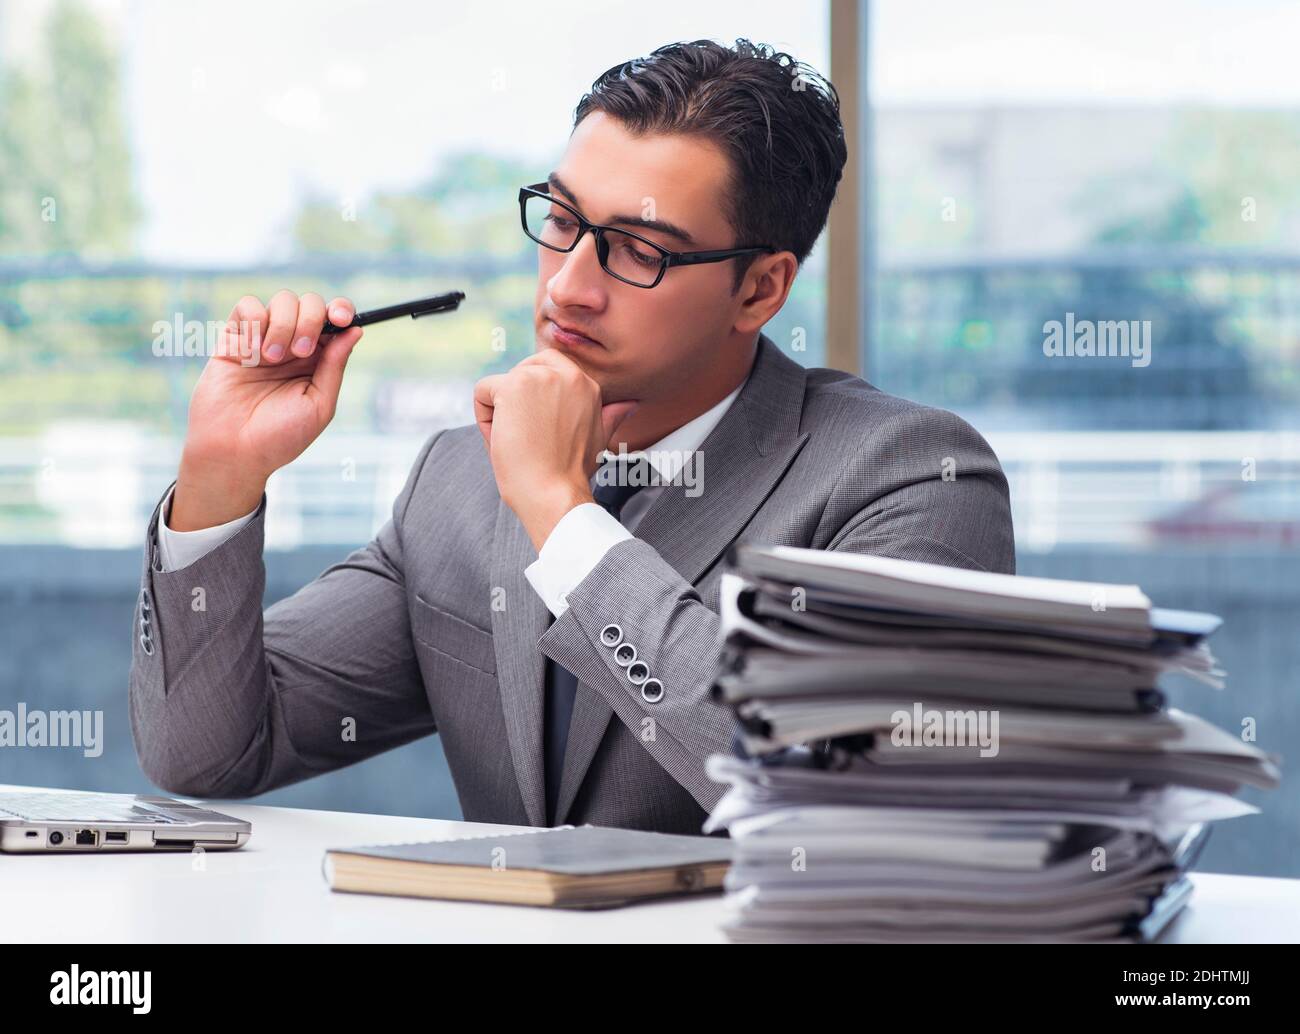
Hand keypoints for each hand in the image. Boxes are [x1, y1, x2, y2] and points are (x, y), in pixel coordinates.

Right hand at [169, 290, 363, 530]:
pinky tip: (253, 352)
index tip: (342, 318)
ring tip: (273, 358)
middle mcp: (293, 346)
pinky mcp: (234, 338)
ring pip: (282, 300)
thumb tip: (355, 330)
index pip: (335, 321)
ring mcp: (264, 339)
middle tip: (301, 352)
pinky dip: (255, 321)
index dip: (342, 310)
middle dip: (311, 320)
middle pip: (311, 303)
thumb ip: (335, 366)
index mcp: (318, 361)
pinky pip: (247, 306)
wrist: (234, 450)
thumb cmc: (279, 437)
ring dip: (284, 324)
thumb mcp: (319, 405)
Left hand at [474, 349, 637, 550]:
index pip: (547, 368)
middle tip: (531, 438)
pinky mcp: (513, 385)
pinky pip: (482, 391)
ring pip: (500, 384)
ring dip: (500, 414)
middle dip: (516, 402)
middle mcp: (567, 373)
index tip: (543, 428)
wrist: (556, 494)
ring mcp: (539, 376)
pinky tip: (504, 440)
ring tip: (520, 442)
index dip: (536, 398)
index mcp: (587, 384)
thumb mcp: (599, 439)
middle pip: (522, 369)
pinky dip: (483, 419)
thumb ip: (611, 415)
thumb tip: (631, 405)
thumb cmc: (571, 474)